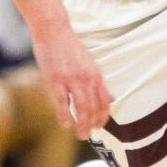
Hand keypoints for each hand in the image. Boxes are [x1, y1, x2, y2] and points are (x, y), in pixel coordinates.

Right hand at [31, 22, 109, 139]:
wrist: (54, 30)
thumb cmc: (70, 46)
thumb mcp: (90, 63)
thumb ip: (99, 82)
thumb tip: (112, 98)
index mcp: (96, 74)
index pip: (104, 101)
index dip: (103, 117)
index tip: (100, 126)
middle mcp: (87, 78)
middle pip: (93, 108)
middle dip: (92, 125)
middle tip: (88, 136)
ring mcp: (71, 80)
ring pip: (81, 108)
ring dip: (82, 124)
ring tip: (80, 135)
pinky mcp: (56, 79)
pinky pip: (62, 102)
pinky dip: (65, 115)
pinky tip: (66, 124)